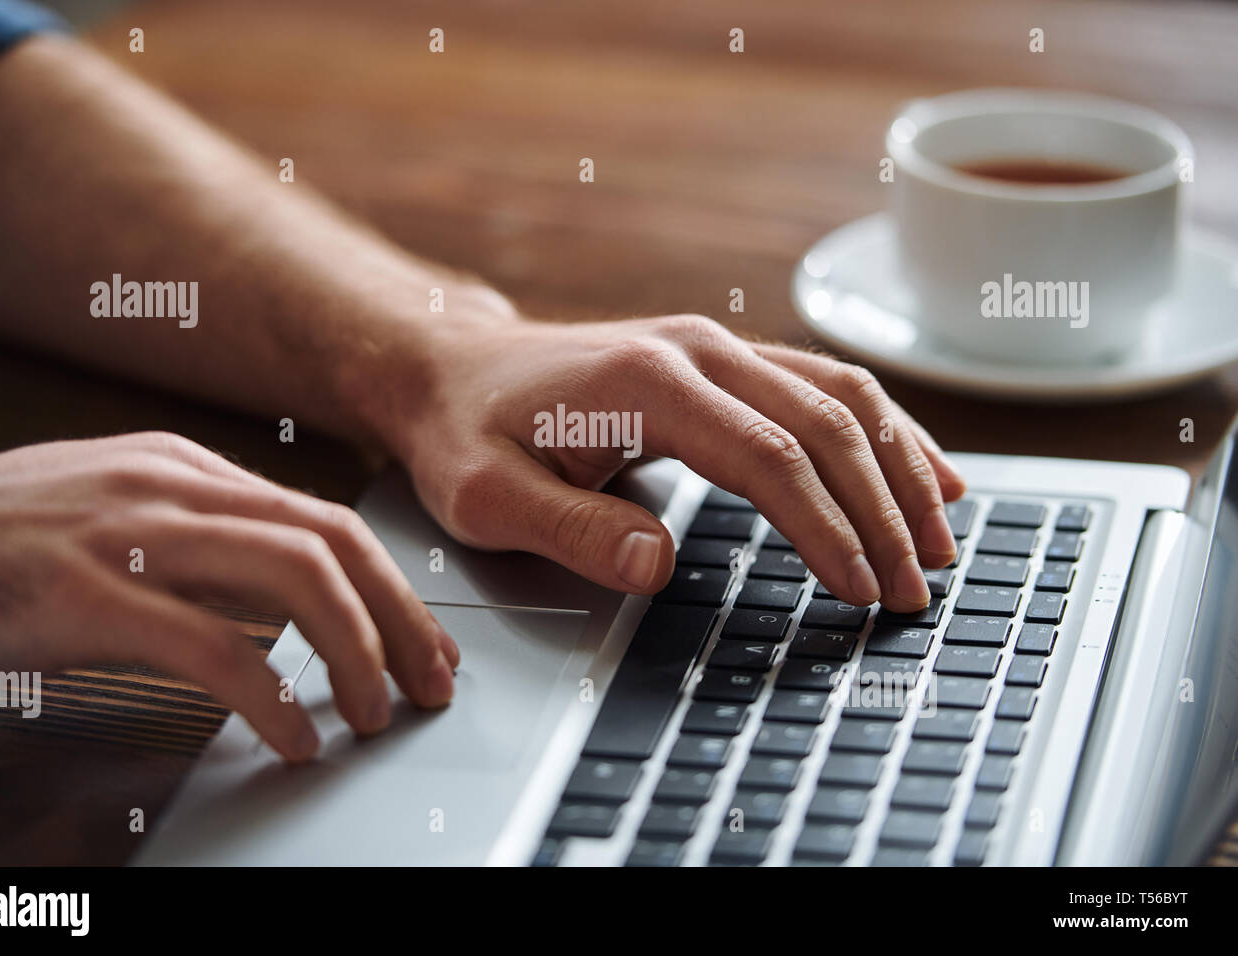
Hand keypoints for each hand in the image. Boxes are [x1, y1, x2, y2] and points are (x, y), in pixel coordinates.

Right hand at [0, 432, 458, 760]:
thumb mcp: (112, 512)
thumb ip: (197, 537)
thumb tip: (284, 592)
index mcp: (185, 467)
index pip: (325, 520)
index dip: (392, 587)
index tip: (425, 642)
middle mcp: (173, 486)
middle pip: (333, 543)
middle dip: (401, 619)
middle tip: (430, 684)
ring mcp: (131, 532)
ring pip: (295, 578)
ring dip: (356, 652)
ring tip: (376, 712)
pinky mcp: (84, 593)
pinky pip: (214, 646)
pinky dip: (274, 696)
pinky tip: (294, 734)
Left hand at [387, 315, 965, 612]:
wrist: (452, 369)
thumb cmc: (467, 434)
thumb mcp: (486, 496)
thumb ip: (571, 529)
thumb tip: (659, 565)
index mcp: (646, 382)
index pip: (768, 456)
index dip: (825, 526)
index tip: (860, 588)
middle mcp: (697, 350)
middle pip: (825, 423)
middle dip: (883, 510)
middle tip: (916, 589)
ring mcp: (716, 347)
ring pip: (841, 395)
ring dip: (901, 466)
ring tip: (941, 540)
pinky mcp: (723, 360)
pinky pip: (825, 386)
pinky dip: (884, 431)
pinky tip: (924, 469)